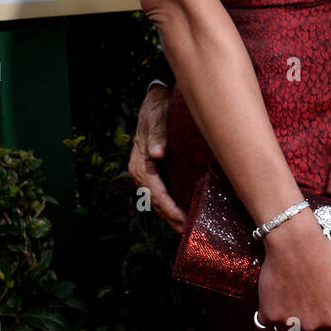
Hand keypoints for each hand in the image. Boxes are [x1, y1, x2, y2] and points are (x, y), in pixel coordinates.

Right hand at [129, 83, 187, 232]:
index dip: (170, 209)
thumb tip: (158, 153)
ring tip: (187, 228)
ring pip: (157, 200)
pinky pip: (159, 192)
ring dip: (170, 215)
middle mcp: (140, 171)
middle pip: (156, 202)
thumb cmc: (158, 109)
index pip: (156, 193)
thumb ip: (158, 135)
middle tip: (190, 231)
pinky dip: (169, 204)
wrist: (154, 99)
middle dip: (171, 218)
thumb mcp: (157, 118)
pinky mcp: (152, 170)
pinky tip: (182, 211)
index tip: (184, 220)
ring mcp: (145, 172)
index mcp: (140, 164)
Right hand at [257, 211, 330, 330]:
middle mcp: (311, 325)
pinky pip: (268, 322)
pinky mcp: (269, 314)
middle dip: (308, 320)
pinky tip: (277, 294)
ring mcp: (288, 322)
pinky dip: (271, 312)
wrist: (294, 242)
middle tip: (308, 298)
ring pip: (287, 330)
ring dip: (289, 320)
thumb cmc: (326, 256)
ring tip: (292, 295)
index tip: (325, 320)